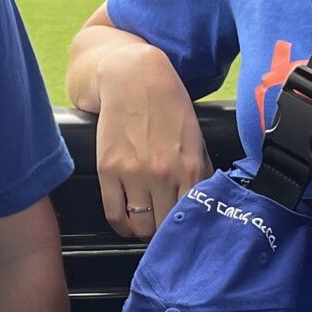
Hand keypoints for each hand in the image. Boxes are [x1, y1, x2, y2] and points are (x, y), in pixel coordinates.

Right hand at [92, 44, 207, 240]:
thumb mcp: (195, 138)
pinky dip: (122, 225)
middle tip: (166, 228)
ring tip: (147, 224)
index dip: (189, 230)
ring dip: (145, 230)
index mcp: (189, 167)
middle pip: (166, 227)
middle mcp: (162, 174)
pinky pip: (114, 214)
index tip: (186, 232)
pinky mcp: (108, 169)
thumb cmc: (168, 106)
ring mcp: (133, 173)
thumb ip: (201, 172)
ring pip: (141, 226)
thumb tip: (203, 203)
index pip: (192, 218)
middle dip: (167, 233)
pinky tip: (127, 222)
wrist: (134, 79)